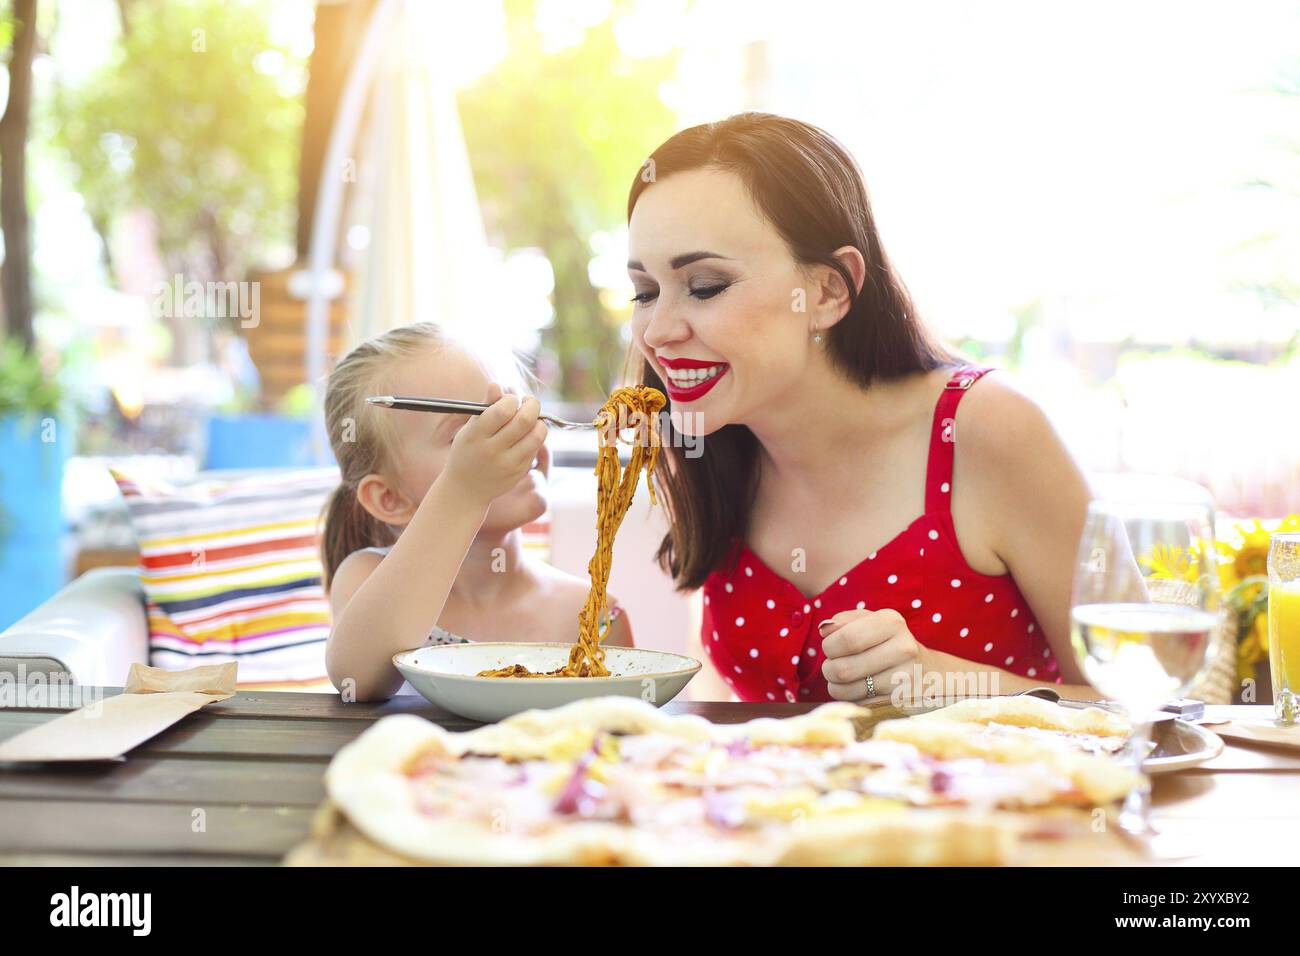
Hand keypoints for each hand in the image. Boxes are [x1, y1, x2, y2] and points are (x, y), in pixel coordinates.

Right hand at [441, 382, 547, 506]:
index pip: (503, 410)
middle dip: (532, 405)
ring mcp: (507, 464)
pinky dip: (535, 436)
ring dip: (539, 421)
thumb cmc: (468, 450)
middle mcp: (491, 450)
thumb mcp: (470, 428)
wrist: (465, 489)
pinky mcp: (519, 472)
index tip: (510, 399)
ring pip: (537, 435)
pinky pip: (536, 448)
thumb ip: (485, 407)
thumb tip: (497, 384)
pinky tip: (526, 434)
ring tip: (531, 418)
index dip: (512, 399)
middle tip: (528, 402)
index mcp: (475, 435)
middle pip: (525, 420)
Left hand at [818, 607, 937, 701]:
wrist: (926, 670)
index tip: (831, 648)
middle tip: (833, 667)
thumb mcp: (869, 622)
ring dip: (837, 687)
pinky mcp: (902, 703)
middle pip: (843, 669)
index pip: (847, 638)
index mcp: (892, 622)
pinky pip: (860, 706)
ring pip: (848, 691)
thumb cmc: (886, 642)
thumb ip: (843, 621)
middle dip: (828, 670)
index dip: (829, 646)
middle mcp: (904, 649)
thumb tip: (825, 630)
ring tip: (845, 680)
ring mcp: (906, 678)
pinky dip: (853, 700)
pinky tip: (862, 691)